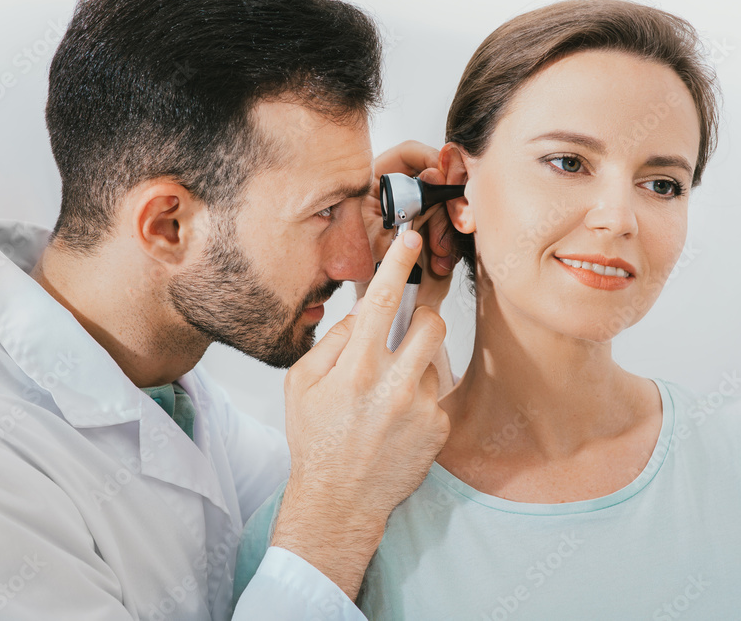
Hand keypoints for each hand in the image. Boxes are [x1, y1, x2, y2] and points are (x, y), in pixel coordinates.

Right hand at [272, 231, 450, 600]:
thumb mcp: (301, 386)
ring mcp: (421, 407)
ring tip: (390, 392)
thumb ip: (331, 343)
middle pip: (431, 323)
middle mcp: (393, 384)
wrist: (340, 501)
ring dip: (417, 363)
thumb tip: (360, 316)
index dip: (399, 263)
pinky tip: (398, 421)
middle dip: (423, 317)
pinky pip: (438, 394)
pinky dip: (421, 397)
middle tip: (406, 329)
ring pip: (435, 359)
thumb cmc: (316, 442)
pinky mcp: (439, 428)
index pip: (383, 300)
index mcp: (356, 367)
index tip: (411, 239)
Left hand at [359, 141, 460, 310]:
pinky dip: (452, 247)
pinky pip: (456, 232)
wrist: (379, 316)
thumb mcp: (371, 232)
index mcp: (376, 187)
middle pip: (437, 179)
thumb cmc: (362, 277)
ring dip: (450, 228)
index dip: (429, 159)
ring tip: (438, 252)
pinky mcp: (437, 239)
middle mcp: (402, 199)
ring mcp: (421, 219)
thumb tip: (430, 177)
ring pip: (450, 205)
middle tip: (456, 216)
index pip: (408, 155)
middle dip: (449, 199)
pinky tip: (439, 263)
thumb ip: (398, 201)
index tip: (441, 176)